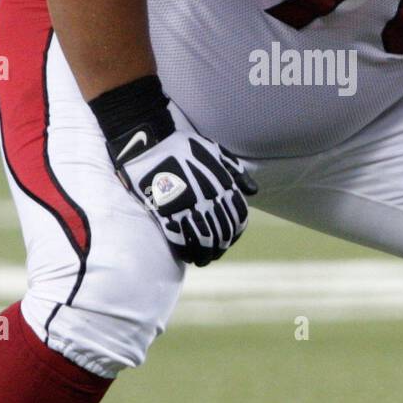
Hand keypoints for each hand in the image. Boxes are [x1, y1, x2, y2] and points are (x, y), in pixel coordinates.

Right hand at [107, 125, 257, 266]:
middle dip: (220, 247)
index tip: (229, 239)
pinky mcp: (166, 211)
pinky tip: (186, 255)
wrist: (148, 142)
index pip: (239, 217)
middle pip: (222, 233)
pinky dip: (186, 251)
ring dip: (204, 255)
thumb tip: (254, 191)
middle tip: (213, 255)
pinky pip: (181, 239)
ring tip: (201, 260)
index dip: (236, 233)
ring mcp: (187, 206)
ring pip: (204, 240)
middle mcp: (208, 197)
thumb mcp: (215, 151)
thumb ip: (236, 171)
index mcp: (222, 183)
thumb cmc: (181, 146)